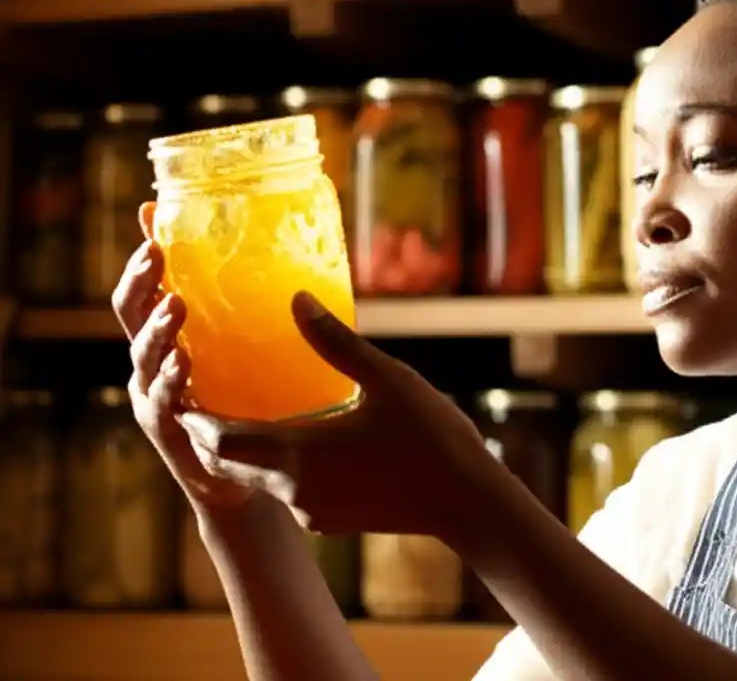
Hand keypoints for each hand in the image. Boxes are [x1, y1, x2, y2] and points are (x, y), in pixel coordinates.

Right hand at [112, 233, 254, 510]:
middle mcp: (152, 364)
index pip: (145, 289)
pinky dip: (169, 382)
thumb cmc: (248, 406)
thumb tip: (296, 272)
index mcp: (168, 339)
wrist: (246, 477)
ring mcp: (154, 398)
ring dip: (158, 329)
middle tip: (156, 254)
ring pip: (144, 356)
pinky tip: (184, 364)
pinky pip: (163, 404)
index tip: (149, 219)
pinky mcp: (169, 432)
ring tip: (176, 306)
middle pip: (131, 314)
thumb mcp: (250, 354)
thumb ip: (257, 319)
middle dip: (140, 282)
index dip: (143, 256)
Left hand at [177, 292, 502, 539]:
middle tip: (205, 398)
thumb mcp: (388, 379)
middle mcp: (294, 487)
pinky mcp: (330, 522)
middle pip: (229, 463)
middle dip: (212, 433)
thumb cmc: (431, 438)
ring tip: (250, 415)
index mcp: (298, 451)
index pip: (219, 439)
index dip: (196, 417)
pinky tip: (300, 444)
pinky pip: (289, 494)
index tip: (184, 389)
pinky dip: (279, 469)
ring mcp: (312, 510)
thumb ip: (336, 341)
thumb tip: (297, 299)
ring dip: (246, 452)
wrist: (466, 503)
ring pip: (258, 480)